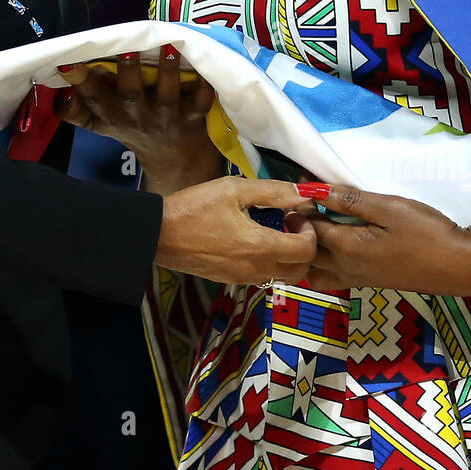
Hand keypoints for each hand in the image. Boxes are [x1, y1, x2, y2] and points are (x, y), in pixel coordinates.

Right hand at [54, 48, 222, 193]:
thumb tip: (58, 90)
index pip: (92, 99)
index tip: (67, 62)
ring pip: (167, 96)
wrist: (176, 162)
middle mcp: (139, 117)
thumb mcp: (102, 124)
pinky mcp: (194, 119)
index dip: (79, 83)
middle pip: (130, 96)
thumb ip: (78, 110)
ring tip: (168, 47)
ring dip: (167, 73)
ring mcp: (167, 119)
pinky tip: (204, 70)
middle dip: (126, 72)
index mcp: (113, 116)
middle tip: (124, 48)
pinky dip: (204, 88)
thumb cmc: (134, 130)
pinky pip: (200, 103)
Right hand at [157, 177, 320, 286]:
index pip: (307, 250)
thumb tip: (305, 193)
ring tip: (274, 232)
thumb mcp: (233, 189)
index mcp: (261, 246)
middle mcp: (257, 268)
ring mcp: (244, 278)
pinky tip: (254, 241)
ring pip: (283, 277)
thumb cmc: (195, 207)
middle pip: (302, 271)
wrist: (159, 234)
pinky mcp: (232, 280)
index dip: (311, 230)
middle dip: (305, 248)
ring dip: (289, 258)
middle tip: (290, 224)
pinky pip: (264, 277)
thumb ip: (273, 191)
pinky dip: (271, 263)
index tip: (295, 213)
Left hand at [287, 180, 470, 295]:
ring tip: (312, 228)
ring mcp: (356, 279)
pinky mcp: (368, 282)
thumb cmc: (426, 232)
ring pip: (314, 272)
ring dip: (306, 252)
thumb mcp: (387, 208)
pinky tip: (331, 245)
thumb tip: (313, 189)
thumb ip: (348, 200)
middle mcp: (345, 268)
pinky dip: (320, 264)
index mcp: (346, 248)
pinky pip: (331, 278)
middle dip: (296, 229)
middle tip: (303, 204)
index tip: (301, 184)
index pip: (307, 227)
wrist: (460, 266)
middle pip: (304, 253)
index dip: (300, 205)